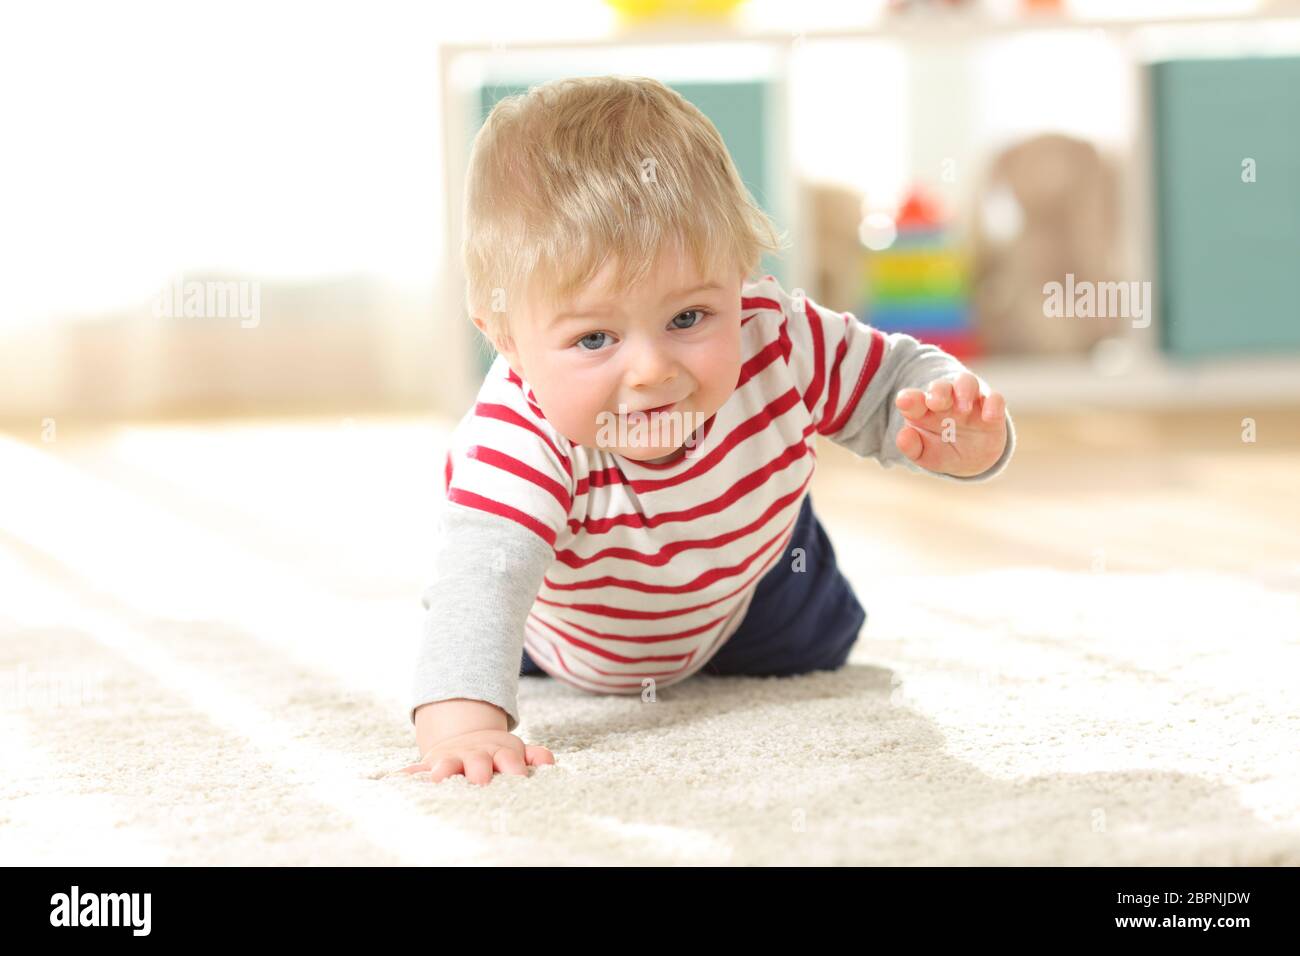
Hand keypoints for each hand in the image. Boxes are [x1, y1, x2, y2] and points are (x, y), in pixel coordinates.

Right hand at [397, 729, 554, 785]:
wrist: (466, 738)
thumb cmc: (498, 753)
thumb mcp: (517, 751)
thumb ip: (535, 756)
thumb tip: (549, 762)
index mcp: (499, 753)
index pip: (509, 760)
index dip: (514, 769)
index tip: (519, 779)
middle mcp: (475, 756)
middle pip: (478, 762)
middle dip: (479, 770)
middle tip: (480, 781)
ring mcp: (451, 759)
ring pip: (446, 765)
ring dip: (442, 770)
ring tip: (438, 778)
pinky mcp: (430, 766)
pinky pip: (414, 771)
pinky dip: (406, 777)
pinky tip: (396, 781)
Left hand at [893, 372, 1007, 477]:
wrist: (973, 459)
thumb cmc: (942, 450)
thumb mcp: (925, 455)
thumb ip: (912, 447)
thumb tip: (903, 436)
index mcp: (923, 410)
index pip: (912, 399)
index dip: (908, 398)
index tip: (904, 402)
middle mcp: (946, 401)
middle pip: (940, 386)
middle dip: (938, 391)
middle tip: (936, 403)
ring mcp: (970, 402)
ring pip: (967, 382)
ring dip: (964, 390)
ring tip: (963, 409)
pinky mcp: (992, 410)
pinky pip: (995, 399)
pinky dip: (993, 404)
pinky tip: (989, 417)